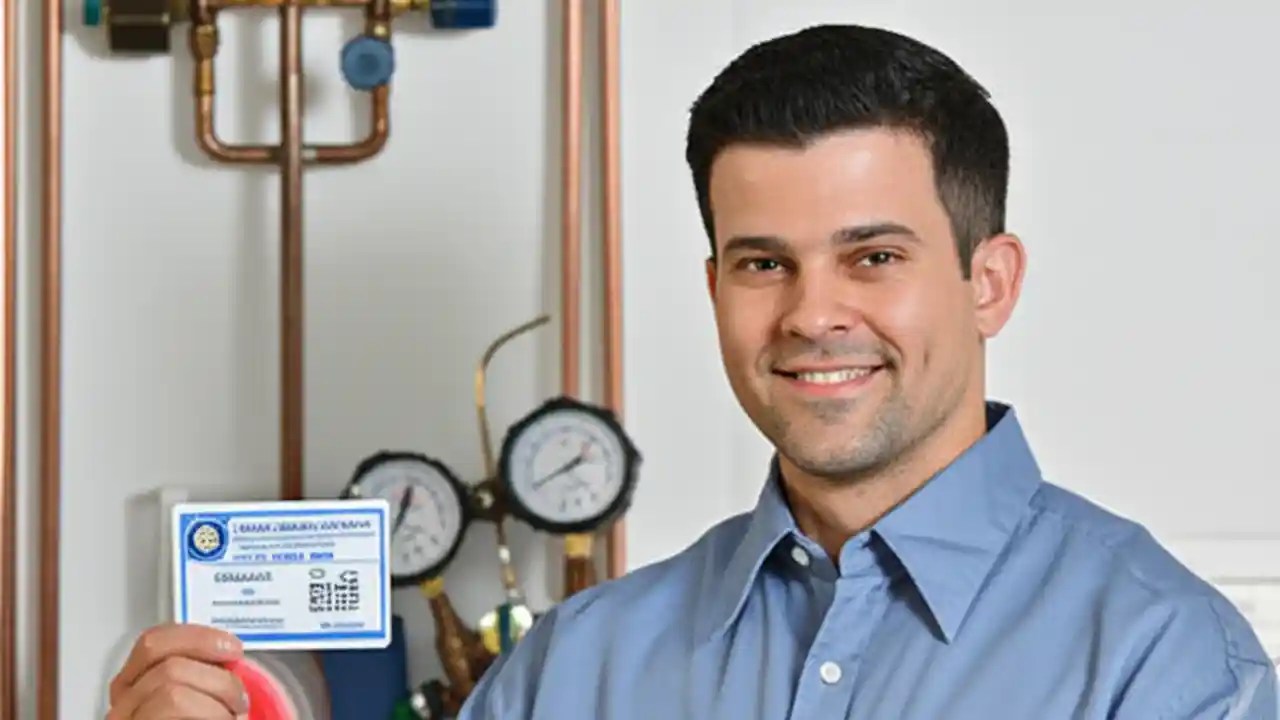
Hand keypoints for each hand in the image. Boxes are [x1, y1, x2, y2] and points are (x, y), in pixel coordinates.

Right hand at [106, 623, 248, 718]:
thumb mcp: (197, 700)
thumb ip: (199, 676)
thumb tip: (229, 653)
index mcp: (133, 687)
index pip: (153, 643)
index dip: (197, 638)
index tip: (232, 648)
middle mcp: (122, 708)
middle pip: (170, 668)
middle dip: (220, 681)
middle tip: (240, 702)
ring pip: (171, 694)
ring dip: (216, 706)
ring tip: (230, 719)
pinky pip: (174, 718)